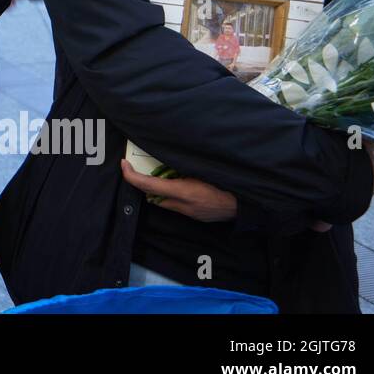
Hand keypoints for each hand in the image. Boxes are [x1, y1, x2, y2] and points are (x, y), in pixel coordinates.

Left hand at [120, 159, 237, 221]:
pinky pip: (179, 206)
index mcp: (184, 191)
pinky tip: (186, 185)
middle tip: (145, 166)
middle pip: (152, 196)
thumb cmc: (229, 181)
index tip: (123, 164)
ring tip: (168, 173)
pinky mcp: (197, 217)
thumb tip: (166, 156)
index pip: (147, 185)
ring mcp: (191, 214)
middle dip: (145, 182)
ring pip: (165, 202)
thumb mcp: (204, 168)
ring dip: (162, 189)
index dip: (131, 175)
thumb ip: (182, 165)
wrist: (250, 206)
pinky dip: (176, 195)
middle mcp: (184, 206)